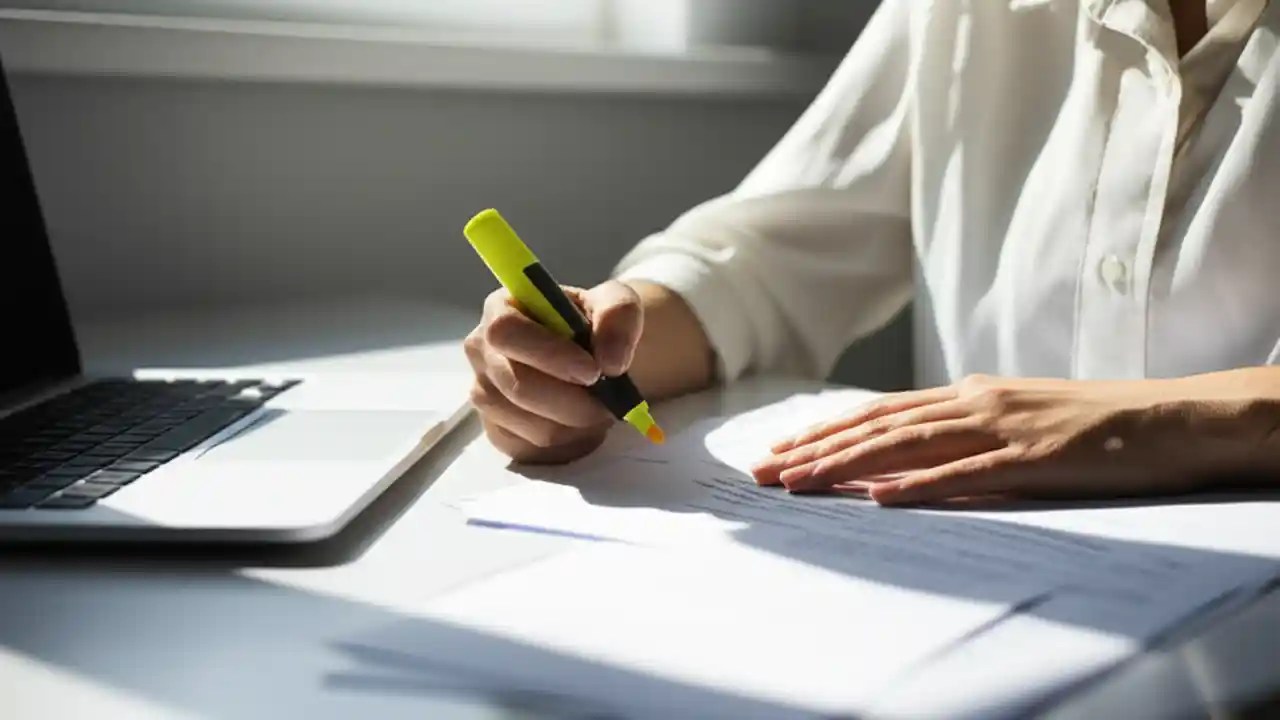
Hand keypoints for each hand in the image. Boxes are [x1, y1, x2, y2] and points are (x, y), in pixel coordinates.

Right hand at [465, 280, 641, 463]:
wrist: (599, 358)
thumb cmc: (599, 326)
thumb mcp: (619, 304)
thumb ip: (618, 316)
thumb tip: (609, 362)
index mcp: (502, 308)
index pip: (505, 330)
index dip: (548, 354)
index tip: (591, 371)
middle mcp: (482, 351)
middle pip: (517, 386)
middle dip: (572, 401)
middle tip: (607, 401)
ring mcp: (485, 394)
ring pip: (529, 426)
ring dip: (575, 425)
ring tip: (596, 408)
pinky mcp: (497, 430)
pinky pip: (532, 450)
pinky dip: (567, 445)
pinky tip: (582, 425)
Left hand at [751, 374, 1260, 505]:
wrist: (1161, 417)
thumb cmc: (1085, 423)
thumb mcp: (1012, 417)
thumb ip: (958, 431)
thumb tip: (901, 459)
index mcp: (968, 393)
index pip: (880, 411)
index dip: (826, 430)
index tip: (781, 451)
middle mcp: (974, 402)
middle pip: (879, 425)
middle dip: (816, 449)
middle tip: (766, 473)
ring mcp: (1001, 428)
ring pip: (908, 444)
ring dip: (848, 465)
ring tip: (801, 483)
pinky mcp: (1032, 458)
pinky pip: (967, 473)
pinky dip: (920, 485)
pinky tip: (881, 498)